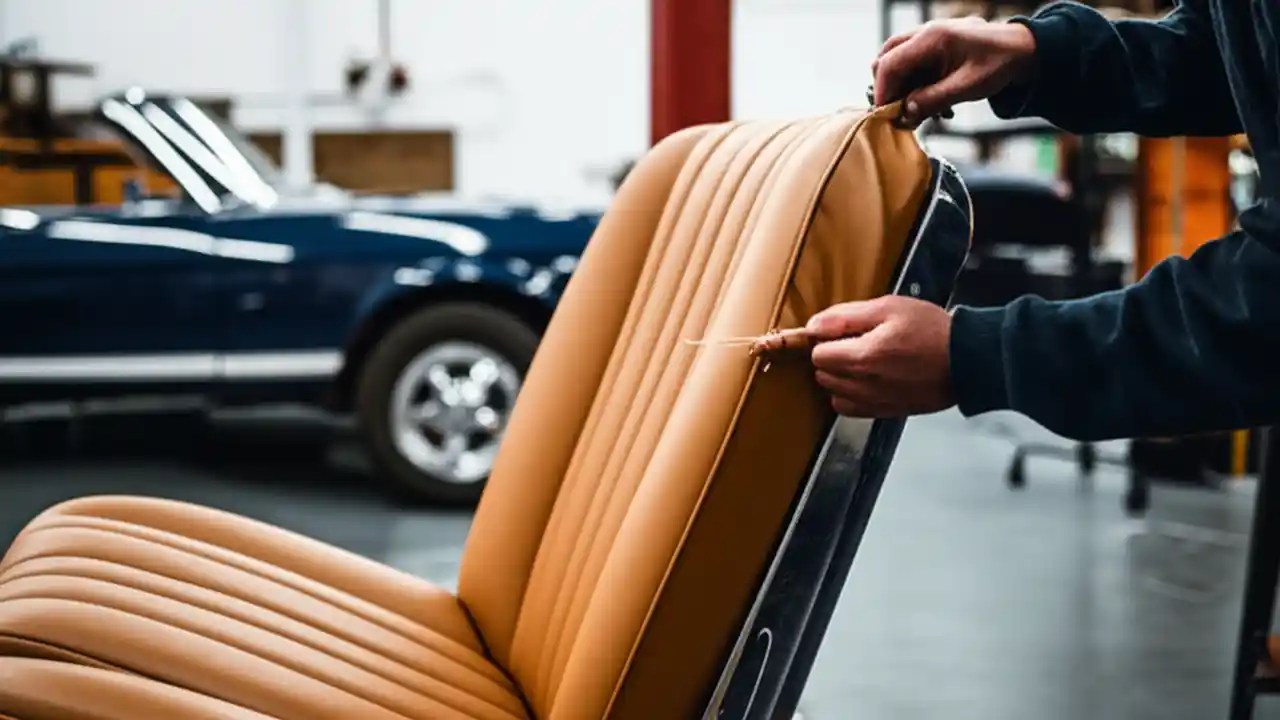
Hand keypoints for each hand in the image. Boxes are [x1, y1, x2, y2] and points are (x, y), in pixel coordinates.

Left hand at [806, 296, 954, 417]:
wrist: (967, 359)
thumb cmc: (932, 331)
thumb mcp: (889, 307)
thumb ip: (846, 316)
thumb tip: (813, 326)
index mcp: (863, 356)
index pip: (818, 354)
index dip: (827, 339)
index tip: (842, 332)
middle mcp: (865, 385)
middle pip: (823, 375)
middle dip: (832, 358)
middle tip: (855, 343)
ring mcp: (875, 401)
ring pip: (834, 394)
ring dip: (840, 378)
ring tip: (862, 362)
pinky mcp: (886, 411)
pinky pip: (850, 409)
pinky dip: (851, 396)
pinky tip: (867, 381)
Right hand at [872, 16, 1035, 125]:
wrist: (1023, 50)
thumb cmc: (1000, 64)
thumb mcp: (969, 87)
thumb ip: (934, 99)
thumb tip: (906, 113)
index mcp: (932, 38)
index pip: (889, 65)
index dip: (883, 92)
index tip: (887, 116)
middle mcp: (925, 33)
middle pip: (886, 59)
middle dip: (889, 89)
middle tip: (902, 113)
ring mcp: (928, 37)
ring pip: (897, 62)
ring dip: (903, 88)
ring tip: (922, 110)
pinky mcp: (933, 46)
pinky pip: (912, 64)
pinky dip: (915, 84)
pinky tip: (933, 101)